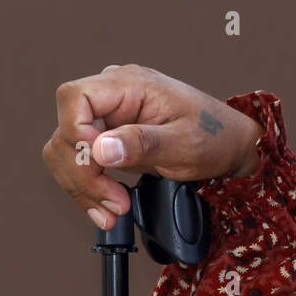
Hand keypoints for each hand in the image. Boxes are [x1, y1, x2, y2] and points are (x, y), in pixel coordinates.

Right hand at [42, 63, 262, 230]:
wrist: (229, 145)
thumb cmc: (215, 136)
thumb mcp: (185, 144)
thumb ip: (143, 143)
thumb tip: (99, 148)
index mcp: (131, 84)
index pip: (75, 98)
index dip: (75, 133)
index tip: (98, 163)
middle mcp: (114, 94)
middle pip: (66, 131)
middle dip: (82, 173)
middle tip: (113, 204)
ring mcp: (109, 115)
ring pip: (67, 150)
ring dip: (83, 186)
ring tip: (113, 211)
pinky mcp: (109, 136)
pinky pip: (82, 161)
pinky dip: (89, 187)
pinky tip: (108, 207)